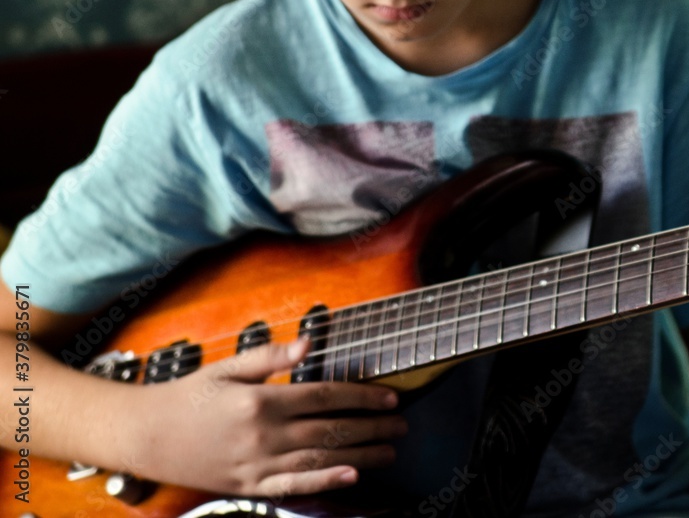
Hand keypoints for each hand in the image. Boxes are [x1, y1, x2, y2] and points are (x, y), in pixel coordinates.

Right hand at [135, 338, 406, 496]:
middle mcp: (262, 434)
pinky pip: (294, 485)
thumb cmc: (189, 396)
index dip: (361, 396)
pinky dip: (326, 482)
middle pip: (330, 428)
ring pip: (321, 458)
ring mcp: (257, 464)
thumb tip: (309, 343)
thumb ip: (269, 356)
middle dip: (372, 426)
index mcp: (260, 400)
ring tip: (390, 449)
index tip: (389, 396)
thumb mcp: (226, 367)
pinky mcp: (250, 486)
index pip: (324, 396)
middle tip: (401, 423)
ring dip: (361, 454)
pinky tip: (352, 477)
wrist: (147, 436)